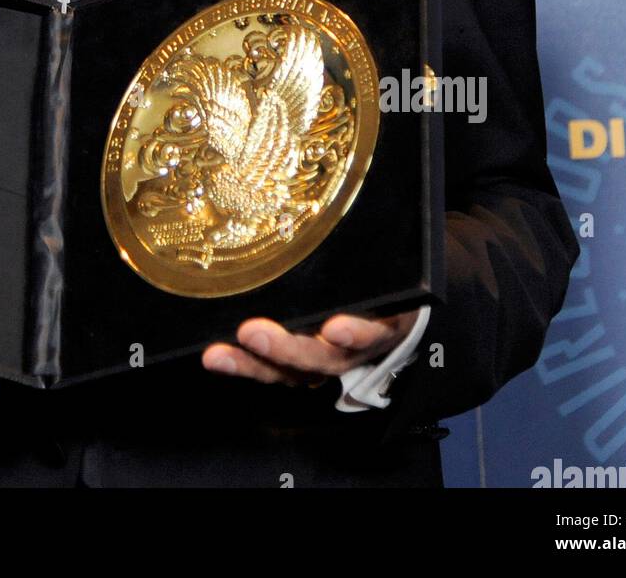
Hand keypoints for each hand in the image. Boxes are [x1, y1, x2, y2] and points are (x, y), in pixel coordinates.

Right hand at [200, 309, 420, 386]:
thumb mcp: (313, 295)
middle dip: (268, 355)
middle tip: (243, 336)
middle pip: (296, 367)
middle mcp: (331, 358)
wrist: (413, 299)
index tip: (211, 355)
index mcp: (307, 355)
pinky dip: (355, 333)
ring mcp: (359, 346)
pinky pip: (372, 335)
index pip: (269, 368)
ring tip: (269, 334)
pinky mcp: (389, 329)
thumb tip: (232, 257)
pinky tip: (336, 326)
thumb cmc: (351, 296)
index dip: (240, 365)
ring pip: (327, 357)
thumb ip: (281, 287)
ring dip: (297, 348)